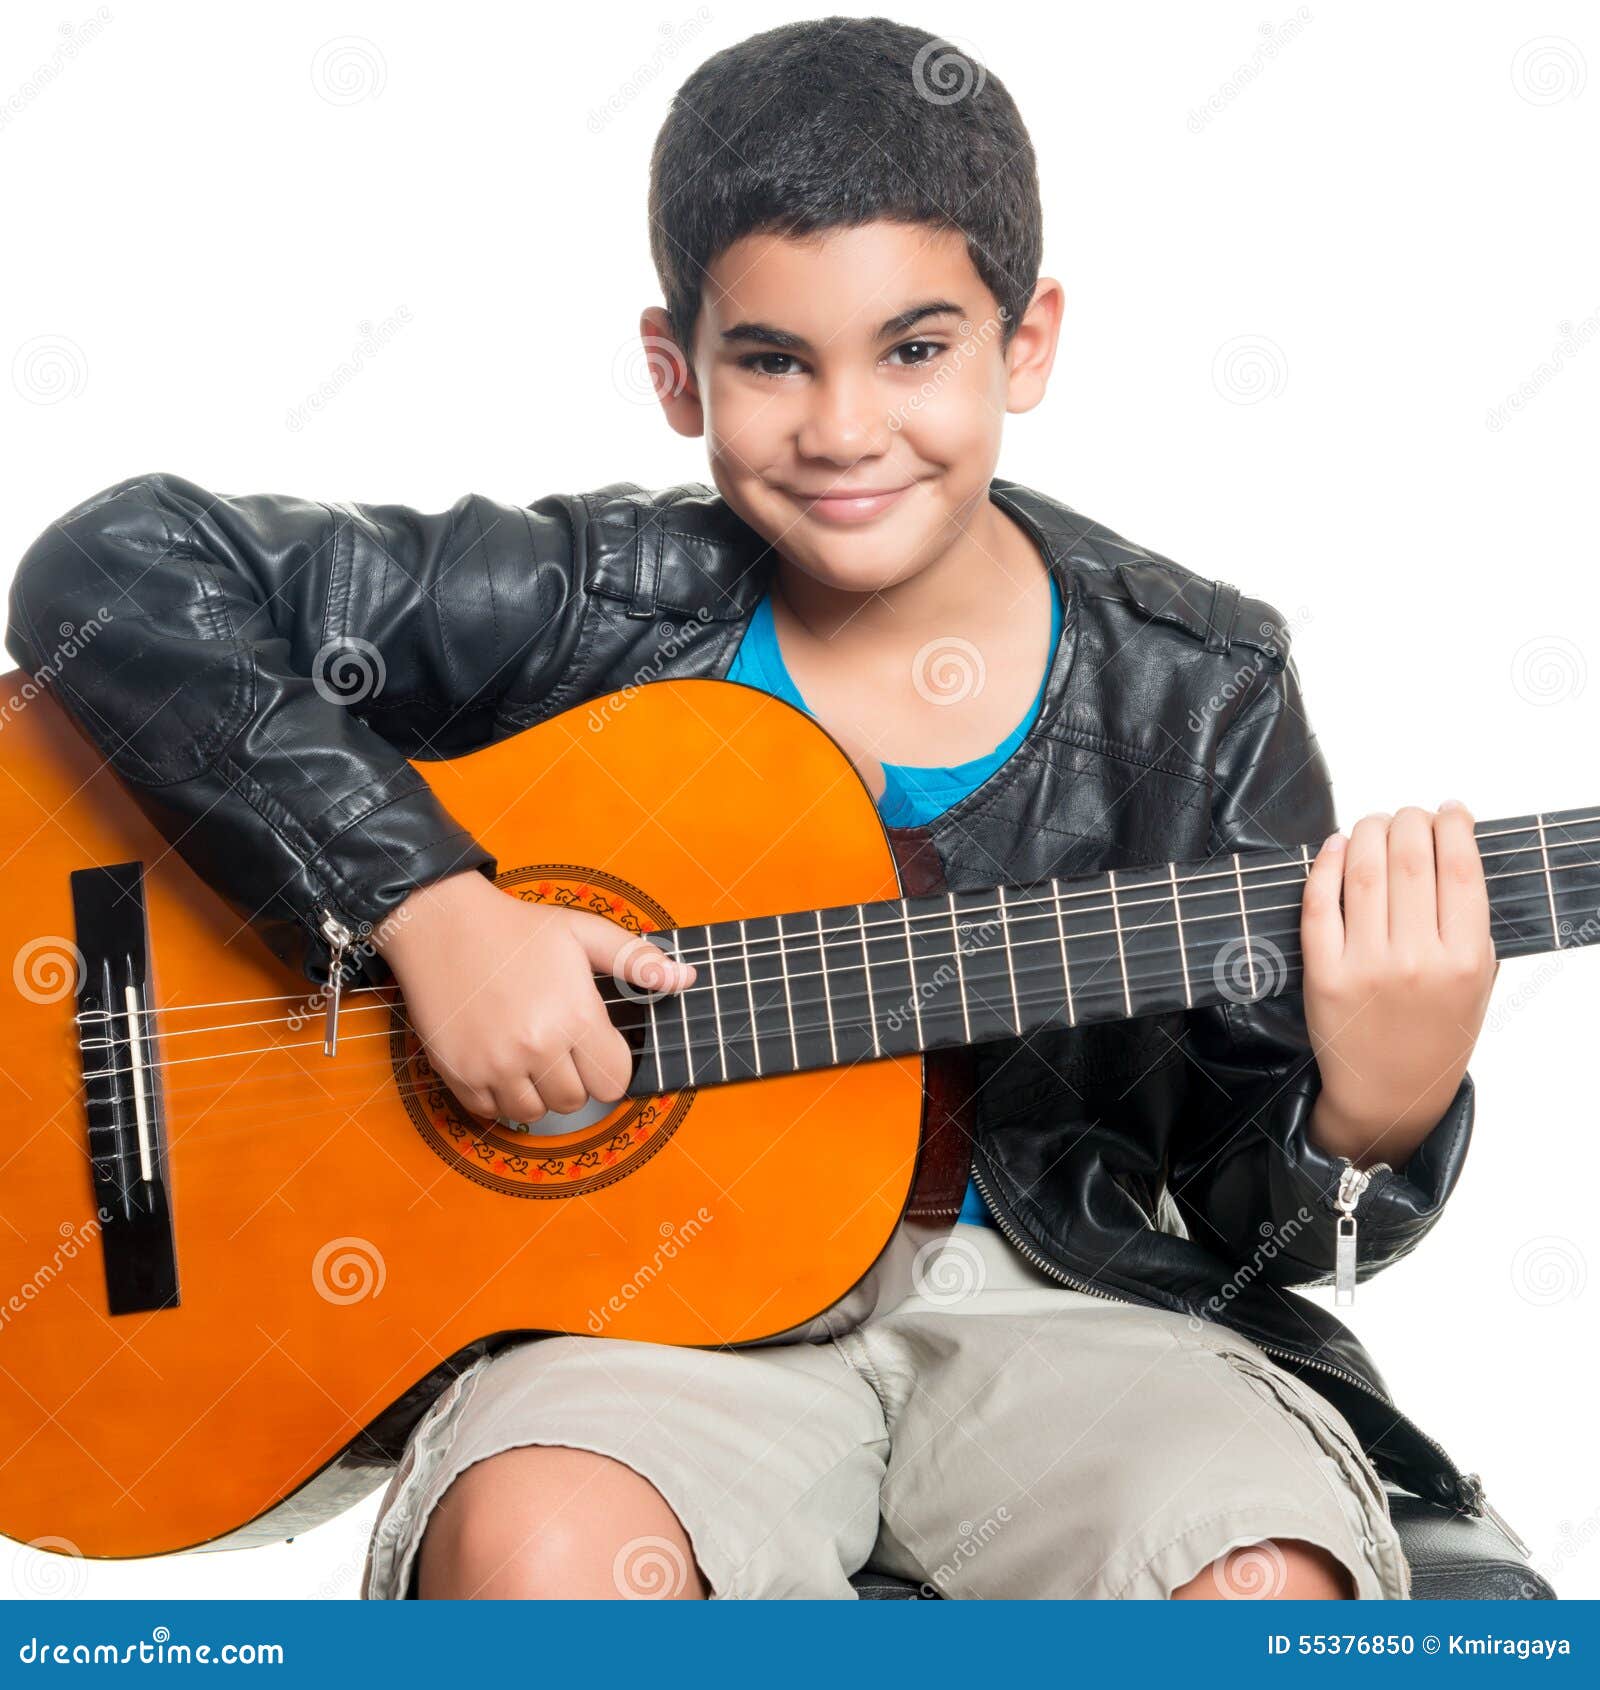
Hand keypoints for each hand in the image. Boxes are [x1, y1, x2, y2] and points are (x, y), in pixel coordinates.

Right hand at [370, 870, 696, 1122]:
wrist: (441, 924)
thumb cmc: (517, 929)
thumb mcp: (583, 933)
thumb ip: (637, 960)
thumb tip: (685, 978)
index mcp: (575, 1014)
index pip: (614, 1082)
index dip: (609, 1066)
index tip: (595, 1048)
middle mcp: (537, 1046)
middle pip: (576, 1101)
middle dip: (575, 1079)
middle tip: (559, 1045)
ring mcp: (496, 1064)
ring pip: (535, 1114)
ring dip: (538, 1092)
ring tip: (529, 1054)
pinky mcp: (460, 1075)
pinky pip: (492, 1113)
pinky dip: (499, 1096)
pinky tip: (499, 1061)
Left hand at [1300, 802, 1497, 1168]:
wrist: (1389, 1093)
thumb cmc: (1436, 1033)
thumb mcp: (1478, 984)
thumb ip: (1471, 925)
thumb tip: (1452, 852)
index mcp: (1464, 960)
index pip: (1460, 870)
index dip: (1453, 827)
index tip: (1450, 811)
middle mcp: (1416, 961)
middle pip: (1410, 861)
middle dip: (1408, 822)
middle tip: (1407, 815)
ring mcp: (1365, 967)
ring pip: (1364, 874)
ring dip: (1367, 834)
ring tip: (1373, 824)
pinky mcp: (1322, 975)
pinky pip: (1319, 905)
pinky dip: (1324, 866)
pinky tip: (1333, 847)